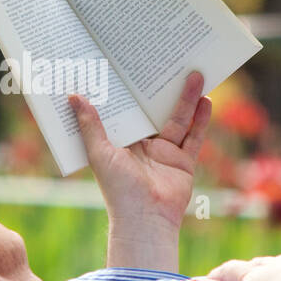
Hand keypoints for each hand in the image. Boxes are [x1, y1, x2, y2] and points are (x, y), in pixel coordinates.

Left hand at [69, 71, 210, 271]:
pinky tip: (207, 101)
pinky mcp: (183, 162)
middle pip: (155, 111)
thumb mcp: (99, 152)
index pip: (128, 109)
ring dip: (187, 99)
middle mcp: (143, 146)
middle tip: (169, 61)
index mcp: (121, 141)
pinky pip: (194, 137)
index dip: (131, 89)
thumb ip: (89, 124)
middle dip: (163, 89)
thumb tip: (73, 95)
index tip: (133, 64)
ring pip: (178, 120)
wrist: (145, 219)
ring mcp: (165, 153)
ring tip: (196, 74)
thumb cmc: (117, 189)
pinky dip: (201, 121)